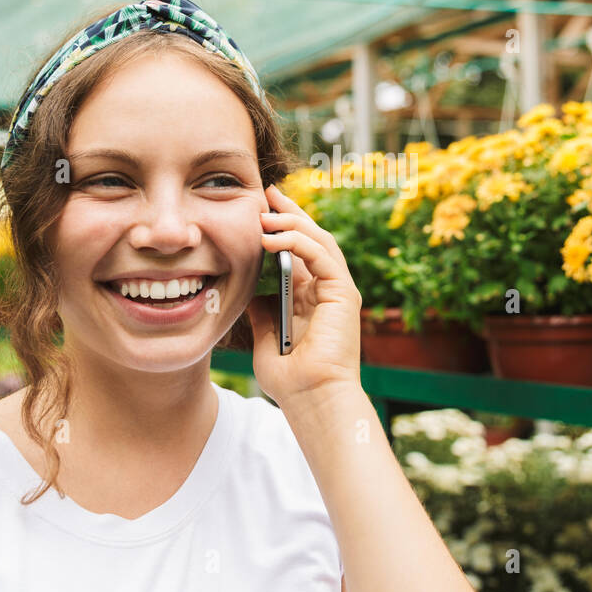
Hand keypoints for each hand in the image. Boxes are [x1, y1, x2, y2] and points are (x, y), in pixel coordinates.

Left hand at [245, 183, 361, 408]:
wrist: (311, 399)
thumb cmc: (290, 379)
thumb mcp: (265, 338)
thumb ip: (261, 311)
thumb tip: (247, 289)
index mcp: (311, 297)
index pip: (298, 251)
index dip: (281, 227)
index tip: (260, 208)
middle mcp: (327, 289)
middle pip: (311, 238)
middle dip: (289, 213)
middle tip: (268, 192)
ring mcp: (338, 290)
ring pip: (319, 241)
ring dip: (291, 223)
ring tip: (265, 212)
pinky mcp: (344, 294)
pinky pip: (323, 256)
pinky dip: (299, 242)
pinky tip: (273, 237)